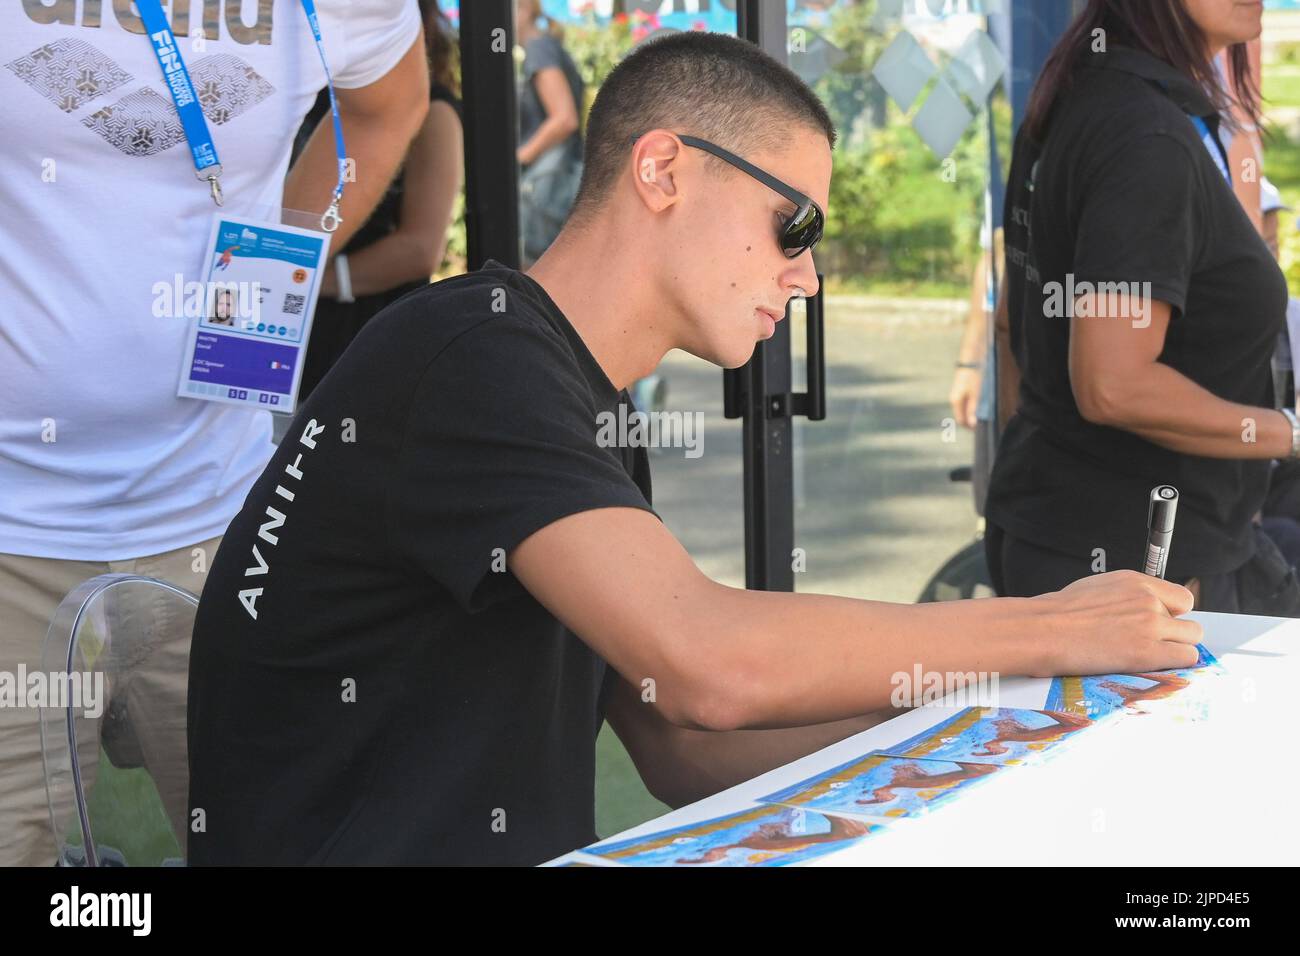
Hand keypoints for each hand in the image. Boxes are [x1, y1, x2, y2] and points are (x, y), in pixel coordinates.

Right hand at [949, 366, 980, 428]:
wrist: (971, 361)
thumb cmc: (974, 377)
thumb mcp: (975, 395)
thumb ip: (972, 410)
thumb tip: (972, 424)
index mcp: (955, 402)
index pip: (960, 420)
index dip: (969, 427)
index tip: (979, 429)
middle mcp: (953, 399)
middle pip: (960, 416)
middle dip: (969, 422)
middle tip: (981, 424)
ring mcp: (956, 395)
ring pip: (962, 410)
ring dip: (970, 415)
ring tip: (980, 416)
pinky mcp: (960, 391)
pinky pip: (963, 404)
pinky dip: (969, 408)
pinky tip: (977, 407)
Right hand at [1028, 570, 1201, 676]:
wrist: (1041, 630)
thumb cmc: (1057, 614)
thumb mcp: (1096, 589)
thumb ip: (1127, 597)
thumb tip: (1140, 610)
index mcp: (1135, 582)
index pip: (1181, 598)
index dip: (1173, 615)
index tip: (1161, 624)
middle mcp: (1147, 600)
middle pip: (1190, 621)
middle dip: (1175, 635)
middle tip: (1152, 644)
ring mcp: (1150, 625)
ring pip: (1191, 640)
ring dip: (1176, 650)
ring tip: (1149, 657)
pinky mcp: (1148, 651)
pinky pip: (1186, 658)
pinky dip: (1174, 665)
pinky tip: (1151, 666)